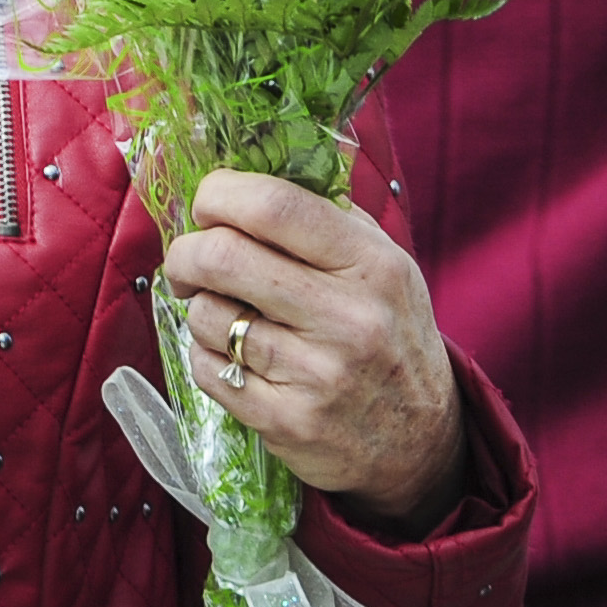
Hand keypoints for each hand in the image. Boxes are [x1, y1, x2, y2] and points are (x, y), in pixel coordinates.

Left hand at [159, 168, 467, 532]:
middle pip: (223, 257)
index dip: (218, 194)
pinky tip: (231, 355)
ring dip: (200, 310)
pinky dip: (205, 356)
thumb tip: (250, 165)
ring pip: (209, 317)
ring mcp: (317, 374)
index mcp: (370, 264)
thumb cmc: (391, 336)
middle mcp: (347, 317)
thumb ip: (327, 214)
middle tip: (189, 260)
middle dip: (186, 252)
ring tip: (224, 314)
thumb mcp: (385, 265)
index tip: (207, 205)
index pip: (273, 204)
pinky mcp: (288, 422)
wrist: (419, 441)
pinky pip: (208, 370)